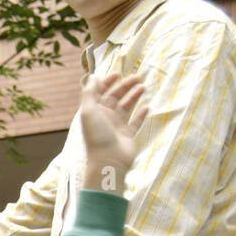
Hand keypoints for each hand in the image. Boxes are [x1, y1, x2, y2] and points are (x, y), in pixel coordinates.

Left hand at [80, 73, 147, 192]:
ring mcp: (116, 127)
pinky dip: (140, 115)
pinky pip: (135, 123)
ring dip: (133, 96)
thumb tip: (93, 76)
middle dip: (125, 86)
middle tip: (138, 77)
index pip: (101, 92)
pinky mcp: (127, 136)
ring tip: (143, 87)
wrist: (108, 161)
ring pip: (126, 108)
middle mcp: (104, 118)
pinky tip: (147, 106)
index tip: (118, 74)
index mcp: (94, 111)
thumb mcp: (89, 111)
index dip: (108, 82)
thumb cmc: (97, 135)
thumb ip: (89, 93)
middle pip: (115, 97)